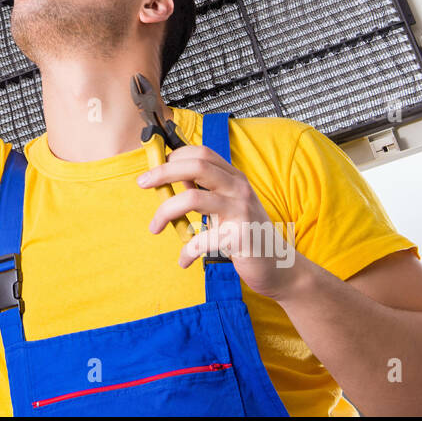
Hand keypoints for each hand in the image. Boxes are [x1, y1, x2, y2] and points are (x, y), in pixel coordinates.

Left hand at [138, 145, 300, 301]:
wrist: (279, 266)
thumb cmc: (246, 234)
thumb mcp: (226, 207)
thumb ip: (204, 191)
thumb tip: (173, 179)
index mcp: (235, 179)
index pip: (203, 154)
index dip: (175, 156)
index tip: (154, 168)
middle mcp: (240, 189)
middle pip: (197, 167)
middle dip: (164, 172)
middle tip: (142, 183)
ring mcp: (242, 211)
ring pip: (193, 199)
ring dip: (166, 212)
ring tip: (155, 227)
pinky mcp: (241, 237)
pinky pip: (202, 240)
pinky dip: (187, 251)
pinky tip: (184, 259)